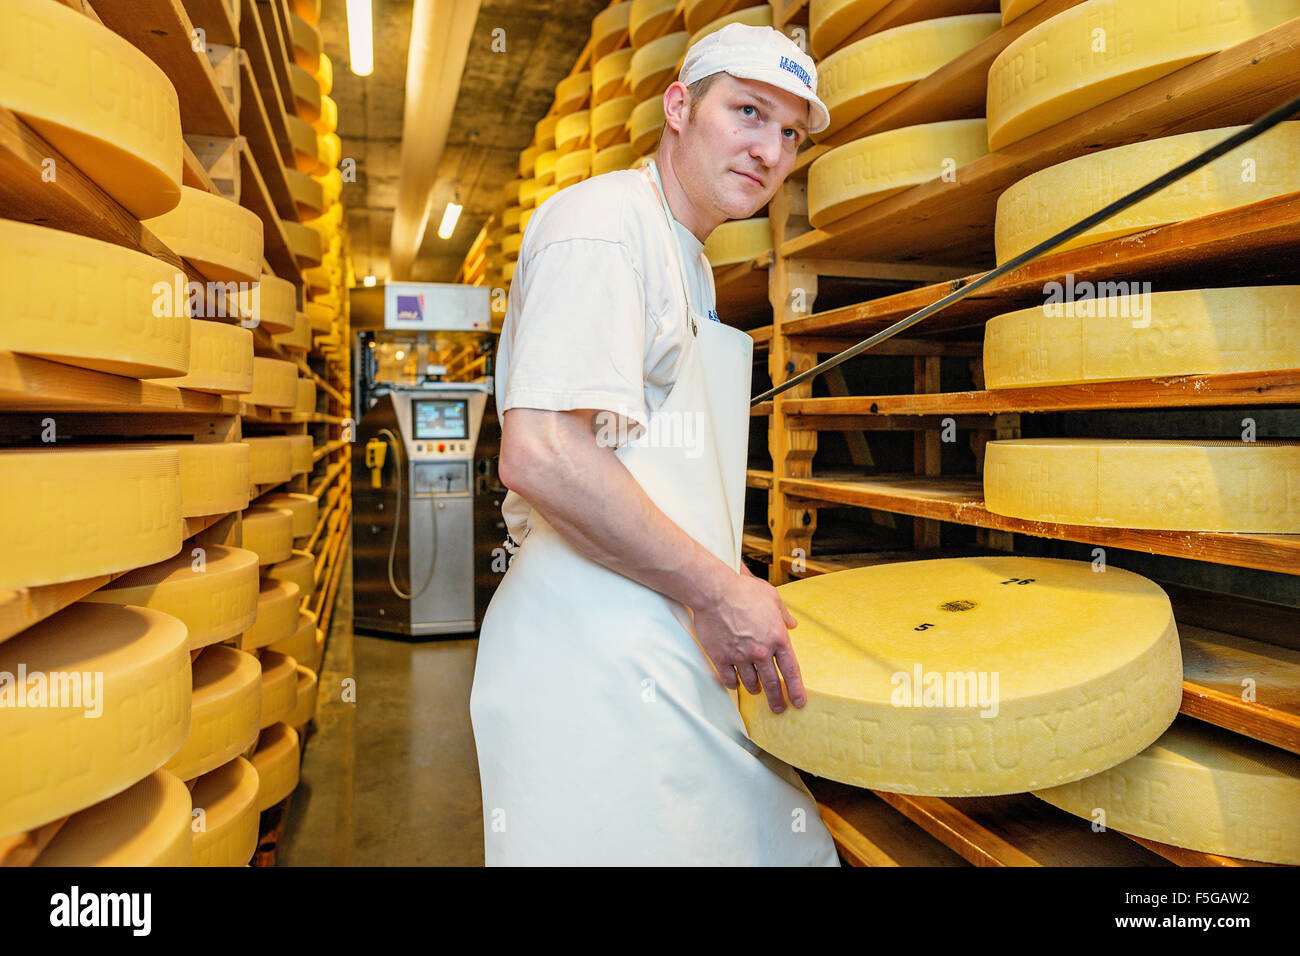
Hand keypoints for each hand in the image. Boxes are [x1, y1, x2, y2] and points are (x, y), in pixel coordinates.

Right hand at [692, 571, 804, 714]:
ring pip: (751, 682)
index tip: (798, 702)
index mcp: (778, 638)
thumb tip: (793, 624)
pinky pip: (729, 679)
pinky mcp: (721, 657)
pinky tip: (736, 684)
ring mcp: (740, 656)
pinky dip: (734, 684)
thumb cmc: (744, 591)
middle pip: (772, 683)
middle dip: (777, 699)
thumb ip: (784, 614)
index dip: (796, 689)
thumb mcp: (772, 597)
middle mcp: (761, 651)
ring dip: (755, 689)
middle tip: (779, 709)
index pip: (791, 670)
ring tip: (757, 691)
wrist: (715, 592)